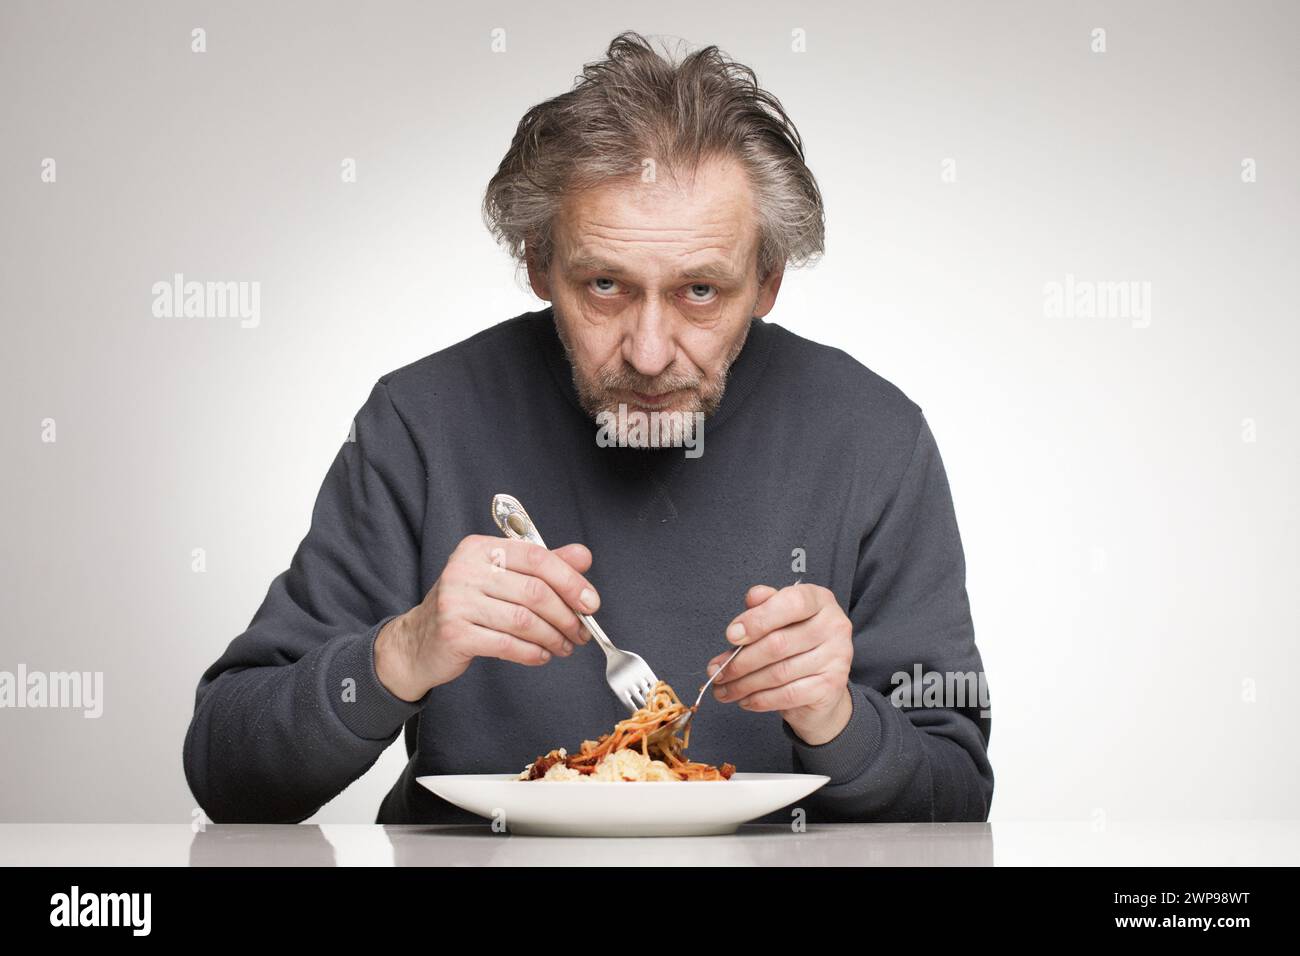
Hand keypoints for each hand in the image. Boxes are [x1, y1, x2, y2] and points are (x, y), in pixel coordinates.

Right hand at [374, 536, 598, 700]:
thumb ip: (543, 566)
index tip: (591, 603)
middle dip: (566, 616)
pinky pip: (507, 645)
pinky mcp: (454, 633)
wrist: (419, 642)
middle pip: (534, 591)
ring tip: (563, 647)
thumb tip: (583, 556)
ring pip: (524, 620)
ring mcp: (456, 601)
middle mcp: (465, 569)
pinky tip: (541, 655)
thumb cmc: (468, 606)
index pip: (536, 557)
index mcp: (480, 548)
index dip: (570, 580)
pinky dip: (532, 653)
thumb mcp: (504, 578)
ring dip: (552, 637)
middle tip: (581, 632)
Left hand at [706, 583, 853, 744]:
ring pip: (779, 672)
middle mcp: (834, 626)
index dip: (757, 620)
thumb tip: (751, 597)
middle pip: (778, 643)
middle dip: (740, 661)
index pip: (791, 603)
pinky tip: (745, 700)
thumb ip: (764, 606)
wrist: (822, 685)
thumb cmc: (794, 644)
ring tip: (724, 689)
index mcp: (820, 600)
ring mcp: (837, 657)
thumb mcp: (779, 619)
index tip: (730, 635)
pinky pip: (787, 695)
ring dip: (744, 684)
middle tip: (716, 672)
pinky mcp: (831, 687)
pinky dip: (760, 699)